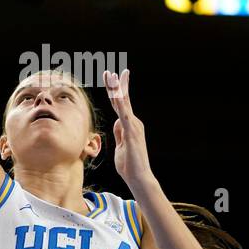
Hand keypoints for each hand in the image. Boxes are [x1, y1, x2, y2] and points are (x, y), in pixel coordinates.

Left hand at [104, 69, 154, 191]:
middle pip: (122, 100)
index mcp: (129, 125)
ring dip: (116, 89)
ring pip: (122, 104)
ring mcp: (134, 126)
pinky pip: (124, 114)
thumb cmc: (129, 165)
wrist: (138, 177)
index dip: (115, 91)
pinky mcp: (132, 131)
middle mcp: (133, 122)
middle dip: (116, 84)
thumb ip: (119, 133)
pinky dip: (121, 103)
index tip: (111, 78)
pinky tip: (117, 94)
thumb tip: (117, 123)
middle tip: (109, 71)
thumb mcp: (120, 146)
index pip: (120, 105)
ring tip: (110, 76)